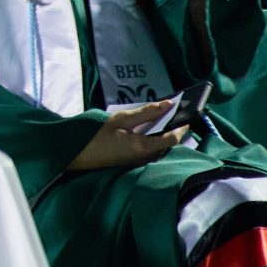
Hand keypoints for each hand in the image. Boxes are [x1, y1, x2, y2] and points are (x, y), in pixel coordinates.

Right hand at [65, 101, 185, 170]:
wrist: (81, 154)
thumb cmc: (99, 135)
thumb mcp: (121, 119)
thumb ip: (145, 112)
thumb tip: (166, 104)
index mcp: (144, 146)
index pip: (172, 139)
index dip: (181, 128)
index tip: (185, 117)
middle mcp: (146, 157)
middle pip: (168, 144)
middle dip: (173, 130)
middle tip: (172, 115)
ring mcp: (140, 161)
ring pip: (159, 148)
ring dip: (162, 135)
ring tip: (159, 120)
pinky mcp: (134, 161)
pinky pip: (150, 151)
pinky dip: (153, 140)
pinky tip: (145, 131)